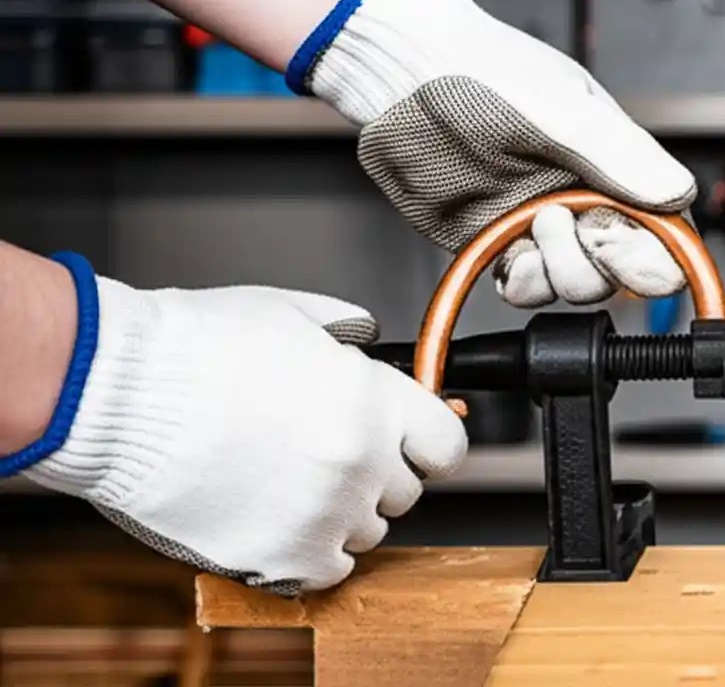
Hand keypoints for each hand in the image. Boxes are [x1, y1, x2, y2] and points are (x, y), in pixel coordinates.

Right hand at [25, 278, 465, 593]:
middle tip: (326, 455)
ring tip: (287, 482)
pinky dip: (310, 552)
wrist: (119, 393)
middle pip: (405, 492)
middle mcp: (360, 460)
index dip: (427, 444)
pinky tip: (278, 519)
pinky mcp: (282, 556)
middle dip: (375, 475)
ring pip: (366, 533)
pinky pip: (327, 571)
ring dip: (340, 513)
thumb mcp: (287, 311)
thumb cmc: (193, 348)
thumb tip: (368, 334)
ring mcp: (324, 513)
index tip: (411, 446)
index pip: (447, 445)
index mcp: (374, 399)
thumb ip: (344, 327)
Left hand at [299, 0, 694, 306]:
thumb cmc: (478, 69)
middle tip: (559, 219)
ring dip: (555, 271)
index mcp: (614, 164)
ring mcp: (538, 225)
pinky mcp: (497, 242)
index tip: (622, 249)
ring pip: (573, 286)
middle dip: (594, 262)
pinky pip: (524, 286)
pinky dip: (521, 281)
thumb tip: (677, 193)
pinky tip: (507, 253)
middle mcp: (581, 198)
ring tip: (530, 224)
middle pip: (619, 271)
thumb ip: (622, 157)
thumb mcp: (562, 110)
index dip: (654, 254)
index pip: (663, 229)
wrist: (400, 75)